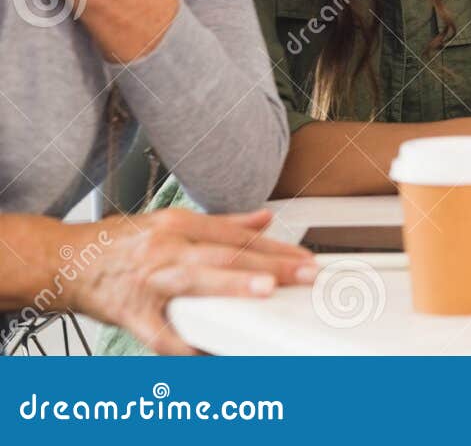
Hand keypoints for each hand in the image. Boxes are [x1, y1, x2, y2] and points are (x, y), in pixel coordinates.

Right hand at [58, 209, 316, 354]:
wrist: (62, 261)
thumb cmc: (118, 243)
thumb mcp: (170, 221)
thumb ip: (222, 224)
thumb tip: (265, 219)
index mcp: (179, 225)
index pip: (237, 236)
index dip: (276, 247)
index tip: (306, 258)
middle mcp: (166, 248)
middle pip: (225, 253)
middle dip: (269, 263)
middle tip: (304, 272)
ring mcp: (148, 280)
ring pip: (196, 281)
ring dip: (233, 285)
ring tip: (266, 291)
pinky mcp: (130, 312)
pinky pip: (160, 334)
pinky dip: (185, 345)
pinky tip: (210, 353)